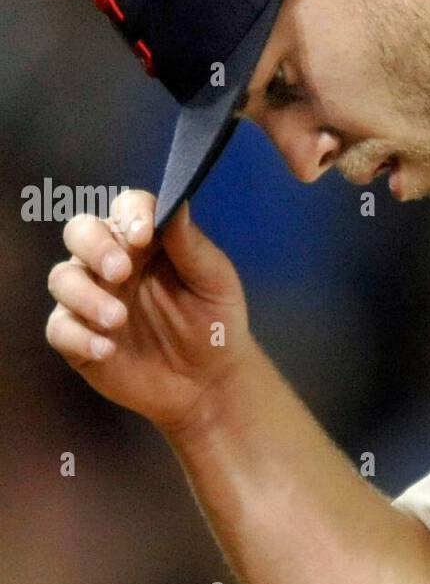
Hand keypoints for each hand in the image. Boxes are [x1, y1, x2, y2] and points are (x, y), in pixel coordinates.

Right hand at [45, 190, 250, 435]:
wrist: (208, 382)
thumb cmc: (215, 323)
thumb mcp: (215, 283)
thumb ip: (192, 246)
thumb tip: (176, 201)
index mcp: (146, 241)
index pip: (127, 207)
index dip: (131, 214)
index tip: (143, 235)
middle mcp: (111, 261)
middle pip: (81, 232)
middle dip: (94, 246)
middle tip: (121, 272)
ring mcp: (91, 297)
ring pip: (62, 278)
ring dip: (84, 295)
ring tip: (118, 319)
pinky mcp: (78, 336)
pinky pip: (60, 328)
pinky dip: (78, 336)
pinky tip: (106, 350)